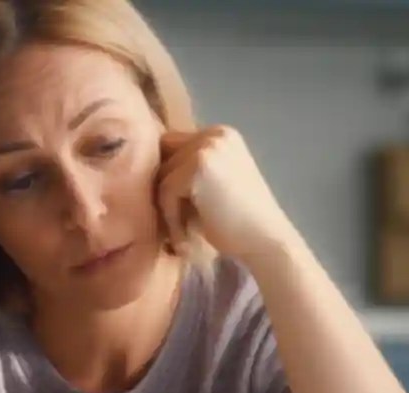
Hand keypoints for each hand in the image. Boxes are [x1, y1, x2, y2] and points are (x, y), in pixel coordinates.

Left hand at [155, 125, 298, 263]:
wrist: (266, 242)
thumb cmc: (239, 223)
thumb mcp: (213, 186)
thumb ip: (188, 170)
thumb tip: (141, 170)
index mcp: (221, 134)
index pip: (171, 145)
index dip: (168, 177)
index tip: (176, 210)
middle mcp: (215, 134)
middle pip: (162, 155)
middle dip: (165, 189)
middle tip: (177, 224)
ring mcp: (208, 147)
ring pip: (161, 175)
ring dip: (166, 208)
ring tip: (182, 233)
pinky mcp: (199, 166)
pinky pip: (165, 190)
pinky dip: (170, 218)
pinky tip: (184, 237)